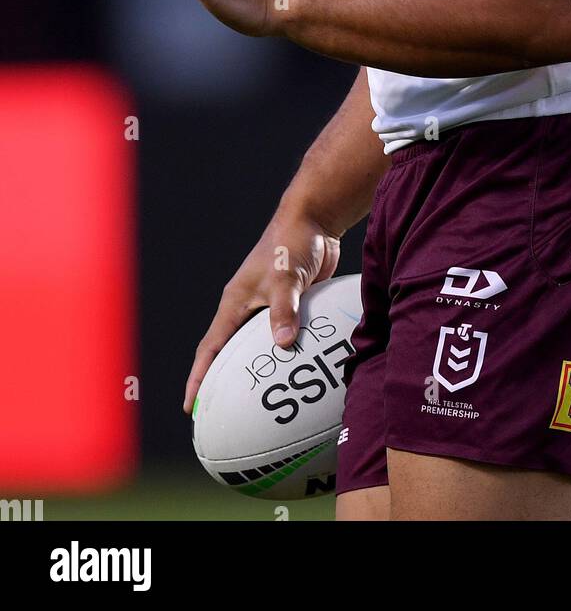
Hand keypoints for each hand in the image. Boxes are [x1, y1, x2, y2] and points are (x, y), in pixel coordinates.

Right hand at [183, 205, 340, 413]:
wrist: (314, 219)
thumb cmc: (292, 242)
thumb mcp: (286, 276)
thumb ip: (284, 310)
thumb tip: (284, 345)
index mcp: (235, 302)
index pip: (210, 348)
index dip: (199, 378)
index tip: (191, 407)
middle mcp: (247, 307)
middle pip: (229, 353)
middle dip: (222, 383)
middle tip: (220, 416)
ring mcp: (267, 306)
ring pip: (257, 347)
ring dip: (256, 371)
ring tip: (259, 405)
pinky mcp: (289, 304)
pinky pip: (283, 336)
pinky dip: (285, 355)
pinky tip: (297, 374)